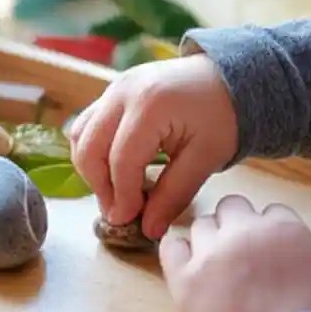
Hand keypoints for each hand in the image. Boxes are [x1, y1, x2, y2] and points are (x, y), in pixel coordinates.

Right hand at [68, 55, 238, 238]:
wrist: (228, 81)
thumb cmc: (223, 116)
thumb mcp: (205, 158)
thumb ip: (174, 194)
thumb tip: (149, 230)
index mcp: (150, 105)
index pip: (122, 161)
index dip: (122, 197)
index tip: (129, 221)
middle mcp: (123, 92)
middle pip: (90, 148)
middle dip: (101, 186)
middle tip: (120, 212)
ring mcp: (114, 88)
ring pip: (81, 135)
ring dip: (92, 169)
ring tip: (117, 193)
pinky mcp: (112, 91)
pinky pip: (88, 124)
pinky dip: (94, 151)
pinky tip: (115, 170)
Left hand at [160, 195, 310, 311]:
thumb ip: (302, 253)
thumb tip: (290, 255)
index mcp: (284, 228)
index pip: (270, 211)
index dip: (269, 230)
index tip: (269, 249)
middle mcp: (245, 232)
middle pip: (232, 207)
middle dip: (237, 226)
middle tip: (242, 254)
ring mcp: (212, 254)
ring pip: (201, 224)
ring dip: (209, 240)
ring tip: (217, 267)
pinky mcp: (185, 281)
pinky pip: (170, 248)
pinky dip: (178, 252)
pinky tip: (188, 266)